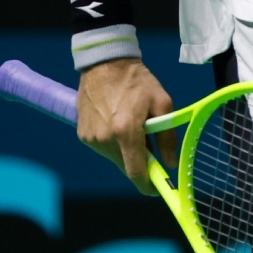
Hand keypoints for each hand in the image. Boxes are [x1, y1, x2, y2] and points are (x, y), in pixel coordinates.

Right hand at [75, 58, 173, 194]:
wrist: (105, 63)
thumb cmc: (137, 81)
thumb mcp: (162, 103)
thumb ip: (167, 136)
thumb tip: (170, 163)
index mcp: (126, 131)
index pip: (136, 172)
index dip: (148, 185)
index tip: (157, 189)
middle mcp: (105, 139)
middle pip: (125, 167)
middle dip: (140, 165)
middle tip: (151, 150)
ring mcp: (91, 138)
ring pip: (114, 158)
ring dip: (126, 152)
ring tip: (132, 128)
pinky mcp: (83, 135)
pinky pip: (103, 148)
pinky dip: (113, 143)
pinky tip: (117, 124)